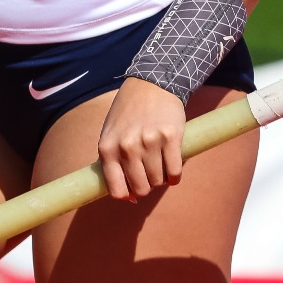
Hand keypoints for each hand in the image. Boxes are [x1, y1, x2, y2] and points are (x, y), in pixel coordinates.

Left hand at [97, 77, 186, 200]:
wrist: (151, 84)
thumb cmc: (128, 113)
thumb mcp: (111, 135)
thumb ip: (114, 164)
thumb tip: (130, 198)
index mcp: (107, 149)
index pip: (116, 190)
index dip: (128, 195)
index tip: (134, 191)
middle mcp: (127, 147)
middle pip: (142, 188)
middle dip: (147, 186)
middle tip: (150, 175)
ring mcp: (149, 142)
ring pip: (159, 181)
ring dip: (161, 179)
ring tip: (160, 166)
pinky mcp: (171, 137)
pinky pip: (175, 171)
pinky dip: (175, 176)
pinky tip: (173, 171)